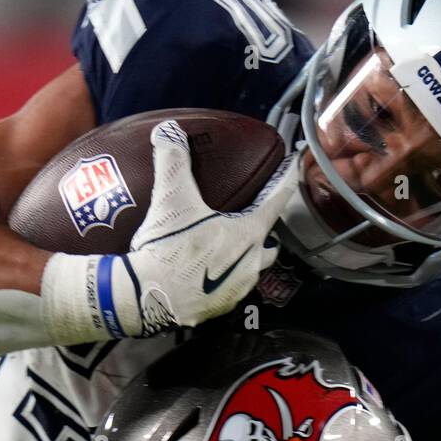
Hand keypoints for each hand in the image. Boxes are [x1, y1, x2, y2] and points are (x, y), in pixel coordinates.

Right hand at [107, 119, 297, 336]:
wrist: (147, 299)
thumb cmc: (166, 250)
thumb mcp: (170, 198)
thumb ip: (173, 160)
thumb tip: (167, 131)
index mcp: (248, 235)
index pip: (276, 201)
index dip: (285, 181)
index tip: (293, 167)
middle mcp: (251, 265)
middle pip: (268, 244)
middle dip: (262, 232)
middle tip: (248, 220)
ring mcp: (238, 290)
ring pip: (251, 269)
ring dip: (243, 257)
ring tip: (225, 246)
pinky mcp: (220, 308)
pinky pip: (230, 289)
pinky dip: (224, 278)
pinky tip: (206, 271)